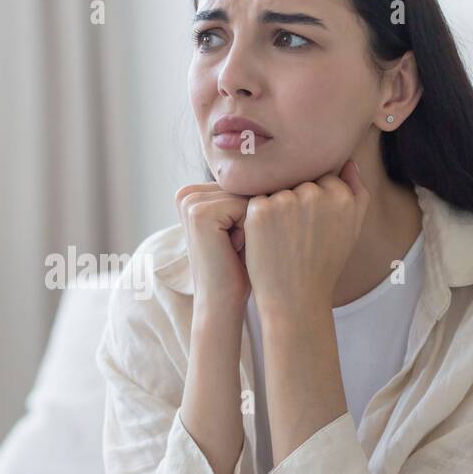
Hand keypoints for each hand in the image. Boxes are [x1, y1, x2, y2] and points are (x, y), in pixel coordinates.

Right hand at [175, 182, 250, 313]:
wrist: (220, 304)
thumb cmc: (238, 267)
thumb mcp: (242, 225)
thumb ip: (247, 195)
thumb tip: (286, 169)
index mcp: (192, 193)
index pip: (243, 184)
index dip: (255, 209)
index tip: (243, 237)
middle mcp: (186, 193)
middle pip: (245, 187)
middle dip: (255, 215)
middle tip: (239, 246)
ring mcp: (190, 202)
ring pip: (248, 195)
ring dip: (254, 222)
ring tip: (239, 247)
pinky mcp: (199, 213)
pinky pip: (246, 206)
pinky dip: (252, 229)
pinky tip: (236, 249)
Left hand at [242, 160, 370, 325]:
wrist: (297, 298)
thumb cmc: (324, 265)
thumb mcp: (351, 230)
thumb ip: (356, 193)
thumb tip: (348, 162)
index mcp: (342, 196)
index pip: (321, 178)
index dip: (313, 203)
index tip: (311, 228)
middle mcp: (316, 193)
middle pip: (297, 182)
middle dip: (293, 204)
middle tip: (295, 237)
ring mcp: (287, 200)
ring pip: (276, 190)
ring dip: (275, 209)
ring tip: (281, 240)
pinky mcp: (261, 210)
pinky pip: (255, 201)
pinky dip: (256, 219)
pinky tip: (266, 241)